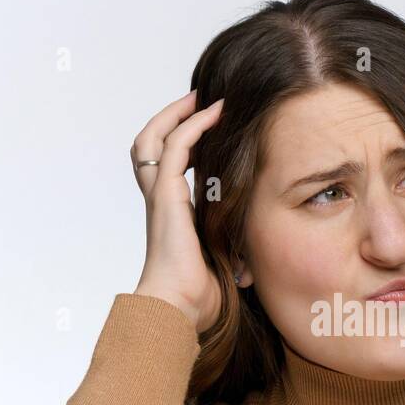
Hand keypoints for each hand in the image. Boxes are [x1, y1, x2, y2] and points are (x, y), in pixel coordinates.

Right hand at [129, 90, 225, 332]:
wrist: (178, 308)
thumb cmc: (198, 297)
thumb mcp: (222, 263)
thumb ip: (233, 249)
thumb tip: (255, 261)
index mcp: (169, 213)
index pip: (166, 166)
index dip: (182, 141)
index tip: (208, 126)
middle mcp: (159, 199)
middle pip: (148, 143)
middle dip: (171, 117)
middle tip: (199, 100)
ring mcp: (159, 195)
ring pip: (154, 136)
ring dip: (179, 112)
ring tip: (203, 96)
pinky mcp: (166, 195)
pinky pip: (175, 146)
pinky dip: (194, 124)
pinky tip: (214, 113)